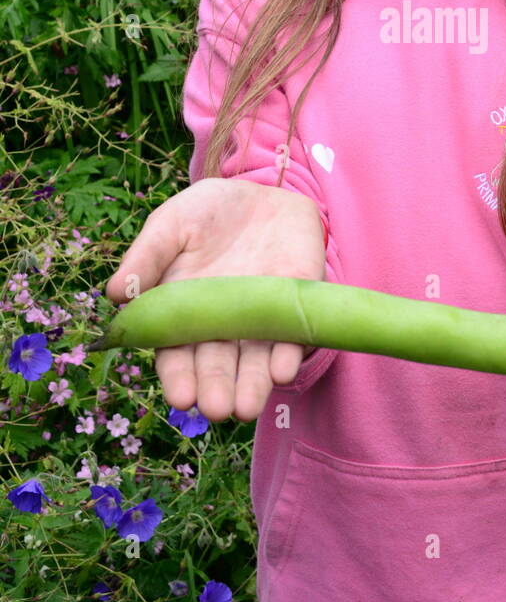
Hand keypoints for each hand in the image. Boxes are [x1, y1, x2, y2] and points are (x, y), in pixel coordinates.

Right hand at [103, 178, 327, 423]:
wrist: (262, 192)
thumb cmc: (206, 213)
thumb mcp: (171, 224)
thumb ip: (146, 257)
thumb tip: (115, 293)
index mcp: (184, 313)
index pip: (178, 354)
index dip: (178, 376)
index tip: (181, 396)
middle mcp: (223, 325)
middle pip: (218, 366)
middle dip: (216, 389)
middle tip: (215, 409)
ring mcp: (260, 317)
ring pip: (256, 361)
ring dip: (253, 385)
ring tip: (247, 407)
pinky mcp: (295, 303)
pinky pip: (293, 334)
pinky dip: (289, 353)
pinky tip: (283, 370)